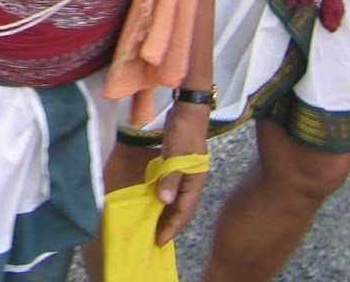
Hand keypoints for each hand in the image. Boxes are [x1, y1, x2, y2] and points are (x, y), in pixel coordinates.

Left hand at [154, 102, 211, 245]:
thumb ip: (171, 177)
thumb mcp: (175, 153)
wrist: (188, 109)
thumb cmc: (184, 130)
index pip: (184, 212)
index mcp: (196, 182)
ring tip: (153, 226)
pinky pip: (171, 188)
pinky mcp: (179, 167)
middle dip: (169, 225)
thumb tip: (165, 201)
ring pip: (177, 200)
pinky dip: (164, 198)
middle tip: (154, 239)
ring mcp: (187, 175)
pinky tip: (154, 202)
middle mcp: (193, 182)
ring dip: (166, 213)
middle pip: (182, 209)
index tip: (159, 240)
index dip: (172, 227)